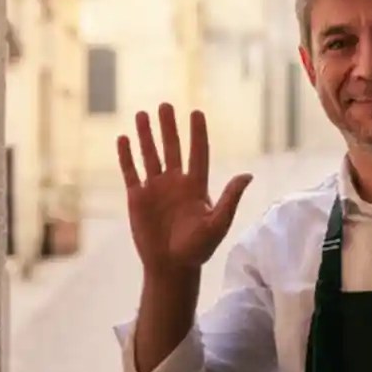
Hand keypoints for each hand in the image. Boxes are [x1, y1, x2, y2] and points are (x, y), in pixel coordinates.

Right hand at [117, 103, 252, 273]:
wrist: (171, 266)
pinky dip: (127, 156)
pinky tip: (123, 138)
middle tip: (165, 105)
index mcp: (196, 186)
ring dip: (146, 136)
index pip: (197, 153)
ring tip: (142, 114)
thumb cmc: (198, 249)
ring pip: (150, 155)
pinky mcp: (137, 198)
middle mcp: (175, 182)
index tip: (196, 112)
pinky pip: (131, 172)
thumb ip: (230, 198)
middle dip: (168, 127)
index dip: (197, 133)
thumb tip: (248, 175)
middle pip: (172, 148)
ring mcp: (156, 189)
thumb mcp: (217, 223)